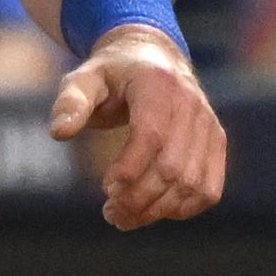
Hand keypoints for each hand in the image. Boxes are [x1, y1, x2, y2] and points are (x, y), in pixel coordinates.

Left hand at [49, 23, 225, 229]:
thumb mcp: (84, 78)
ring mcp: (208, 123)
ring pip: (192, 184)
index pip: (151, 135)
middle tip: (110, 213)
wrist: (153, 58)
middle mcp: (190, 103)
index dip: (130, 169)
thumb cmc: (112, 74)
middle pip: (172, 167)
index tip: (105, 187)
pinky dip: (184, 209)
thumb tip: (59, 132)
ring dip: (158, 211)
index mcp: (157, 83)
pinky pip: (210, 188)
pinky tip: (155, 211)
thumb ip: (71, 102)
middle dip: (139, 199)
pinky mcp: (216, 141)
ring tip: (125, 217)